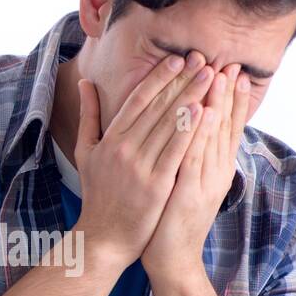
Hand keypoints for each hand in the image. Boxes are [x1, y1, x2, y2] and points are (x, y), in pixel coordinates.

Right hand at [73, 49, 216, 267]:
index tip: (176, 59)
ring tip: (210, 77)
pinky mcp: (156, 184)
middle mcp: (123, 149)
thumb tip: (85, 82)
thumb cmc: (97, 193)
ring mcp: (140, 167)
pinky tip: (203, 111)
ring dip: (191, 97)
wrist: (104, 236)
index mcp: (109, 139)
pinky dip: (189, 131)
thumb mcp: (86, 150)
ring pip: (169, 125)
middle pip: (157, 108)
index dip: (157, 78)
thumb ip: (89, 114)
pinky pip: (175, 152)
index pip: (137, 100)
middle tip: (201, 58)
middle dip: (181, 81)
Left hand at [142, 63, 249, 283]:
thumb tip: (186, 127)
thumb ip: (184, 152)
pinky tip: (205, 112)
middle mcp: (214, 170)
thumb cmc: (170, 215)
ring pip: (212, 136)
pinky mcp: (190, 192)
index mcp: (211, 166)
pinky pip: (195, 157)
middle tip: (230, 62)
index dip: (227, 97)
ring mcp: (204, 181)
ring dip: (217, 104)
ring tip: (221, 75)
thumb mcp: (181, 179)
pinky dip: (201, 134)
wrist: (170, 256)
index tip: (229, 69)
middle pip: (221, 126)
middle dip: (225, 93)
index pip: (221, 124)